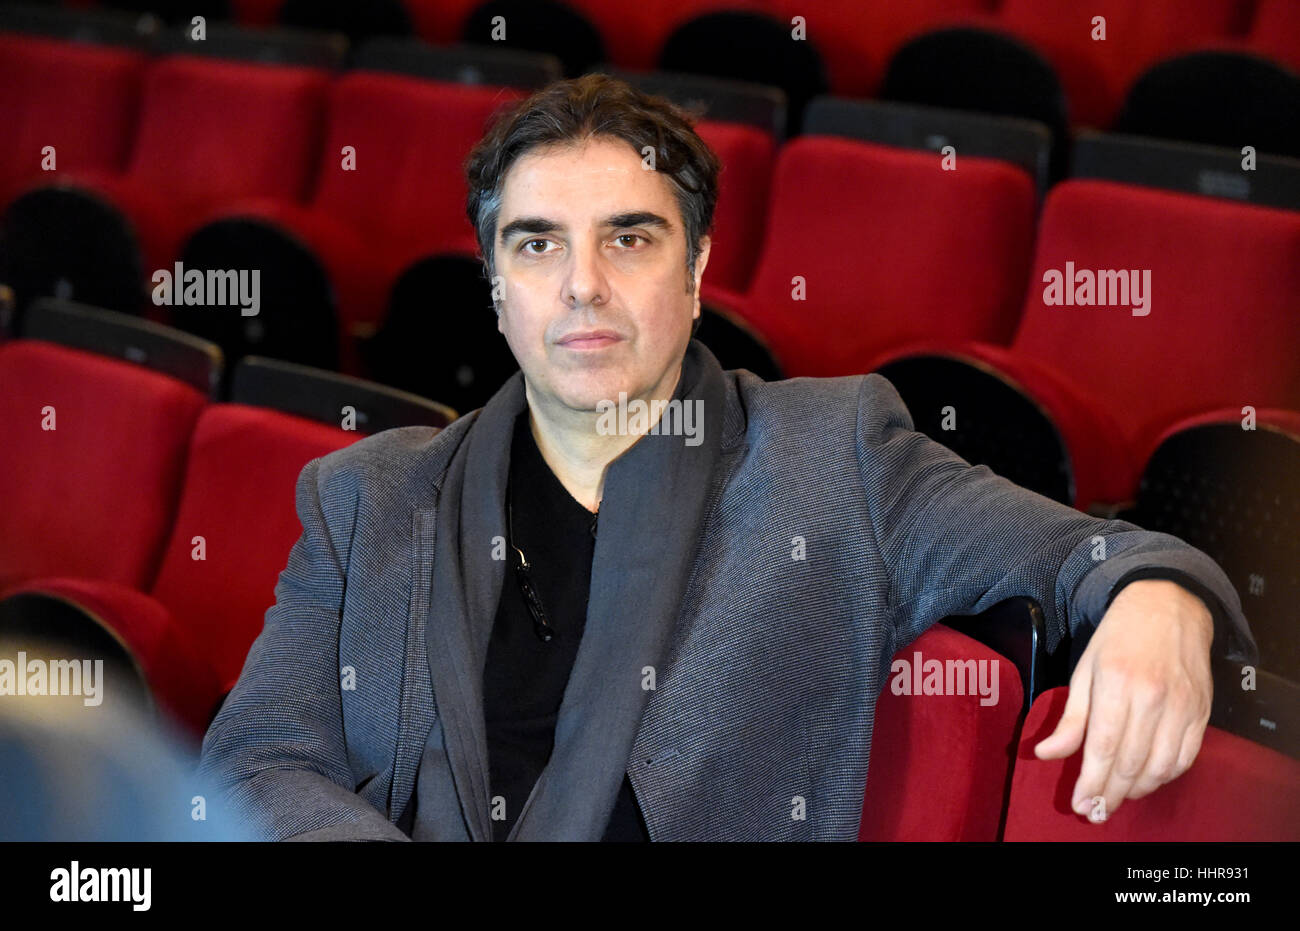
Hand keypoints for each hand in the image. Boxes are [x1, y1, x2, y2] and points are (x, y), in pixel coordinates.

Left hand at [1033, 579, 1215, 821]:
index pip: (1105, 746)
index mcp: (1117, 682)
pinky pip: (1185, 757)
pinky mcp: (1201, 712)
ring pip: (1161, 766)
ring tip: (1117, 797)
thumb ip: (1070, 717)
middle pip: (1132, 762)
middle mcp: (1153, 697)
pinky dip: (1165, 776)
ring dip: (1138, 790)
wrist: (1168, 606)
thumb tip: (1045, 754)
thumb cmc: (1118, 637)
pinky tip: (1146, 780)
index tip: (1080, 804)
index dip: (1092, 781)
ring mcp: (1182, 706)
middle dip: (1111, 793)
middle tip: (1095, 811)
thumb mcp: (1084, 669)